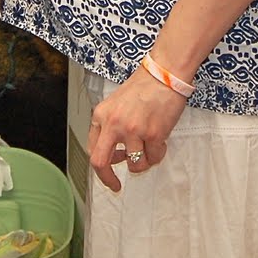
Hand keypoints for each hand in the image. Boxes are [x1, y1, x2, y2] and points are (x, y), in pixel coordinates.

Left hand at [87, 71, 187, 192]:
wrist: (165, 73)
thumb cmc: (144, 86)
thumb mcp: (116, 104)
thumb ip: (110, 127)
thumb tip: (115, 155)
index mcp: (101, 115)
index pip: (93, 149)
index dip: (101, 165)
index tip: (107, 174)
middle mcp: (114, 124)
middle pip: (100, 162)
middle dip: (107, 179)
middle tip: (116, 185)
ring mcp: (133, 130)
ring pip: (134, 164)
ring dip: (143, 162)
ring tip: (149, 148)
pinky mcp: (153, 134)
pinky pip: (154, 157)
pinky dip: (158, 154)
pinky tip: (160, 141)